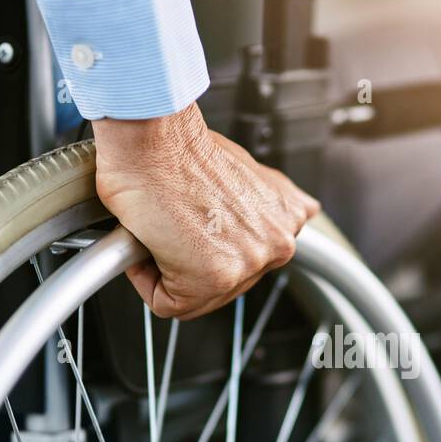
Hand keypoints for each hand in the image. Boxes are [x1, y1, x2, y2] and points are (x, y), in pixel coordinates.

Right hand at [93, 104, 319, 320]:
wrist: (152, 139)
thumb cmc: (179, 149)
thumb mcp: (248, 170)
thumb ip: (269, 201)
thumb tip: (294, 209)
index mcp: (287, 220)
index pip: (246, 262)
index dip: (206, 245)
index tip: (191, 223)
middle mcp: (276, 244)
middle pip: (223, 281)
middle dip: (191, 258)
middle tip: (175, 222)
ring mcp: (247, 263)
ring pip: (195, 294)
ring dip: (170, 265)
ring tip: (164, 226)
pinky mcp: (212, 279)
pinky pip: (168, 302)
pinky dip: (146, 277)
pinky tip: (151, 240)